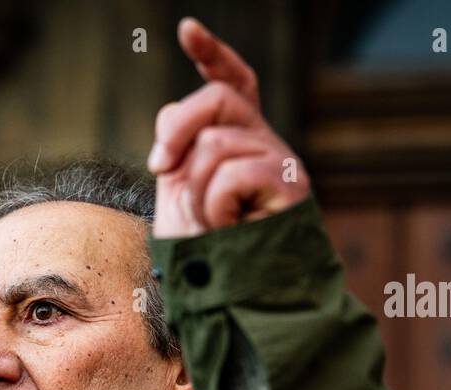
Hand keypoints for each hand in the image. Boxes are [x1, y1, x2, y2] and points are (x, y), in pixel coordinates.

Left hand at [147, 17, 309, 237]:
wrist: (239, 298)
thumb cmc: (208, 255)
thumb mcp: (180, 192)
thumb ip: (180, 151)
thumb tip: (169, 126)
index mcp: (239, 141)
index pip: (232, 82)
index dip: (212, 54)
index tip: (186, 29)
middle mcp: (264, 143)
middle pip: (216, 100)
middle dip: (176, 129)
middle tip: (160, 167)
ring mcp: (280, 161)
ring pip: (215, 143)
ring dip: (196, 190)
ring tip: (212, 223)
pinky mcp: (290, 185)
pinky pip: (232, 174)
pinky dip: (216, 206)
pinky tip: (229, 228)